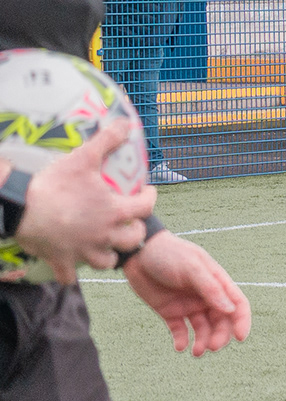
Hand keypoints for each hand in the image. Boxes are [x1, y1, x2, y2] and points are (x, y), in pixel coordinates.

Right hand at [11, 121, 155, 283]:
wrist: (20, 208)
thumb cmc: (55, 184)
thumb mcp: (83, 158)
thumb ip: (107, 140)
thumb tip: (127, 123)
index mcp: (114, 211)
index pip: (146, 208)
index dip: (150, 198)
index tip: (147, 192)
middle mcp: (104, 235)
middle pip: (133, 240)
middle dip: (134, 230)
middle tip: (128, 221)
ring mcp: (83, 252)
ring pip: (108, 262)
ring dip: (110, 254)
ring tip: (106, 244)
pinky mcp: (61, 262)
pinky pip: (70, 277)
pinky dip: (72, 273)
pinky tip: (72, 265)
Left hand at [123, 232, 250, 355]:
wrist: (138, 253)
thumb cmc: (169, 254)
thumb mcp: (192, 267)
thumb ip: (210, 288)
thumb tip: (230, 309)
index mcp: (217, 282)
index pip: (237, 304)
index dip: (242, 320)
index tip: (240, 337)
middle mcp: (206, 296)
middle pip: (221, 321)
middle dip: (219, 336)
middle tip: (211, 347)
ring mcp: (188, 305)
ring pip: (202, 329)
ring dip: (202, 341)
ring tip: (196, 352)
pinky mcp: (170, 312)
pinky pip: (180, 331)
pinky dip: (182, 341)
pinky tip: (180, 347)